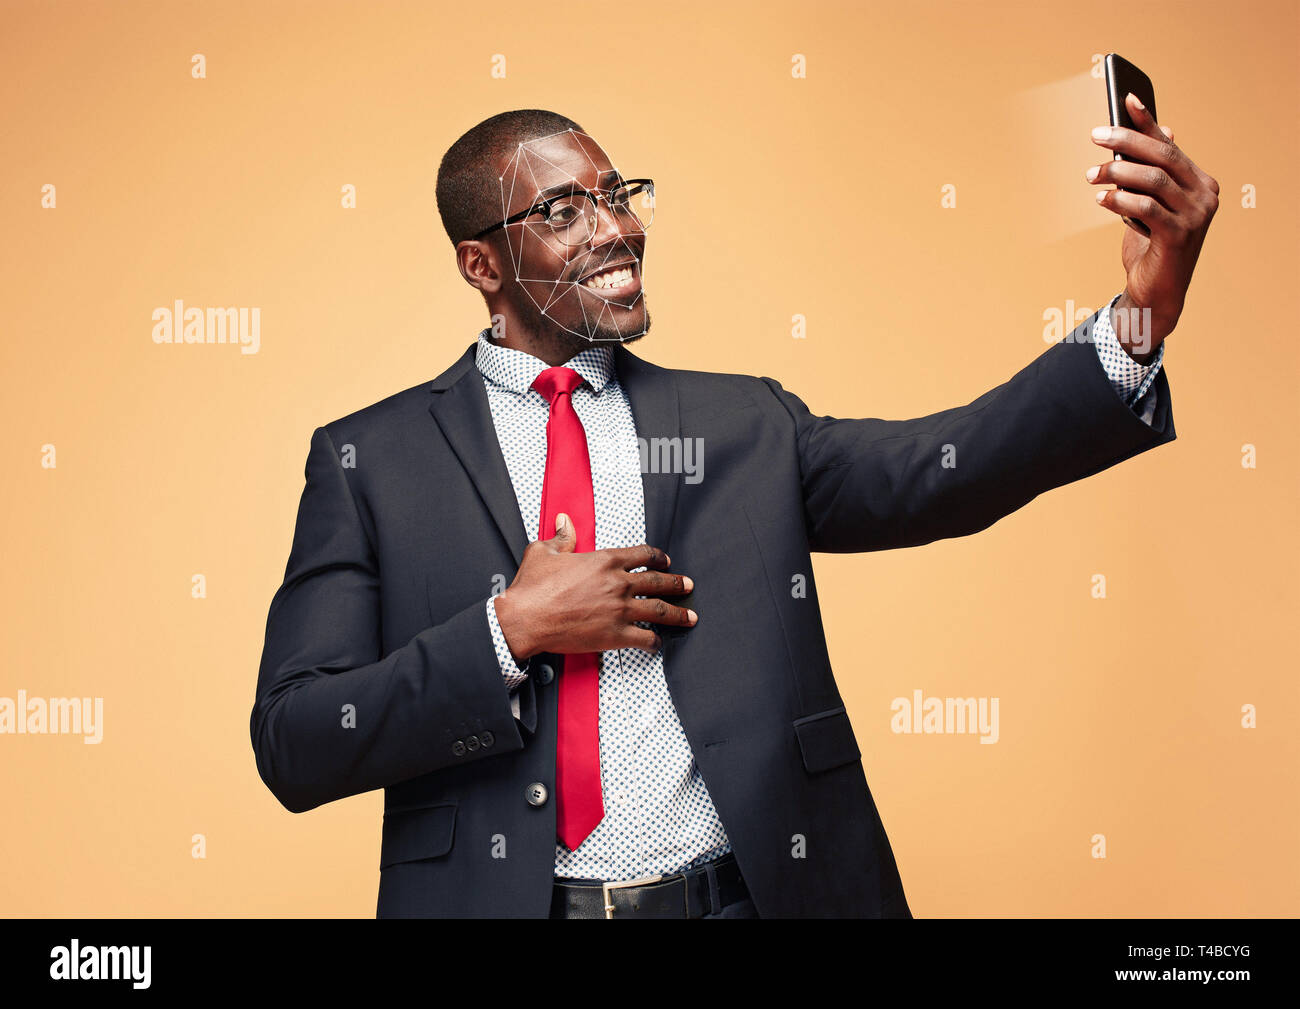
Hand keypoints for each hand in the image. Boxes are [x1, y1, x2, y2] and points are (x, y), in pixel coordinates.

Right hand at [493, 512, 696, 659]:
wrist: (525, 618)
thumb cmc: (533, 588)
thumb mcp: (543, 552)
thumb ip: (561, 538)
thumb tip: (564, 523)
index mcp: (604, 560)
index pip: (642, 554)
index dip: (658, 557)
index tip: (665, 561)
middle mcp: (617, 583)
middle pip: (658, 581)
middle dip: (677, 583)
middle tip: (688, 586)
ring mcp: (619, 610)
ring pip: (659, 610)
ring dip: (678, 613)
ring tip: (690, 616)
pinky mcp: (615, 634)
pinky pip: (644, 638)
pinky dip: (654, 642)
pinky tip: (658, 643)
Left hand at [1087, 91, 1218, 361]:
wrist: (1156, 293)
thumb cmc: (1151, 247)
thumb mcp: (1149, 206)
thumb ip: (1152, 174)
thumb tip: (1156, 131)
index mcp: (1199, 182)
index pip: (1169, 144)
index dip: (1147, 121)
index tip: (1124, 98)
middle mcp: (1204, 194)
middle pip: (1162, 155)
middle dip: (1126, 140)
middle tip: (1095, 135)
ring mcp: (1196, 215)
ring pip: (1153, 179)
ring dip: (1117, 172)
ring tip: (1091, 173)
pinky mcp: (1179, 235)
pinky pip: (1147, 208)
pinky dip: (1121, 199)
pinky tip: (1101, 197)